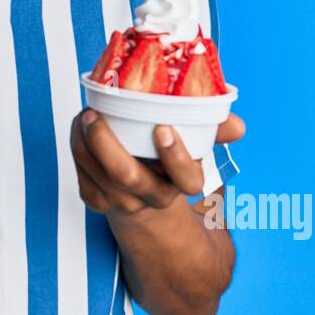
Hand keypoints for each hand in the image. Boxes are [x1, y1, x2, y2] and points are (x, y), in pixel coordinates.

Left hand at [70, 109, 245, 217]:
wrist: (137, 190)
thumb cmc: (164, 156)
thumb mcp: (192, 143)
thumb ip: (214, 129)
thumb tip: (237, 126)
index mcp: (180, 183)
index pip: (187, 179)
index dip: (176, 156)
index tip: (163, 128)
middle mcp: (150, 196)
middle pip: (128, 177)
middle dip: (108, 145)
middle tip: (96, 116)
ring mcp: (120, 201)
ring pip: (98, 170)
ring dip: (85, 139)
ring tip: (86, 113)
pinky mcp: (94, 198)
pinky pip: (82, 171)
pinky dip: (77, 146)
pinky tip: (80, 127)